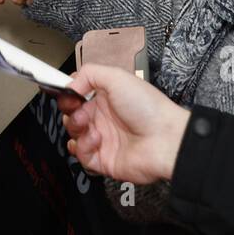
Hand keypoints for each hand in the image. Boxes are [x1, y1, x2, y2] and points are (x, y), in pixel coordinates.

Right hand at [57, 64, 189, 184]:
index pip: (77, 96)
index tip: (68, 95)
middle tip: (80, 112)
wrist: (165, 139)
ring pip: (74, 136)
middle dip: (71, 113)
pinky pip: (82, 156)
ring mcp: (103, 140)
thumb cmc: (149, 108)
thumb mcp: (117, 77)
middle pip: (72, 116)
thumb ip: (89, 74)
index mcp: (106, 98)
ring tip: (89, 125)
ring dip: (75, 129)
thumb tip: (70, 84)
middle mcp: (104, 118)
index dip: (69, 96)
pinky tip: (96, 139)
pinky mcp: (103, 160)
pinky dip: (83, 146)